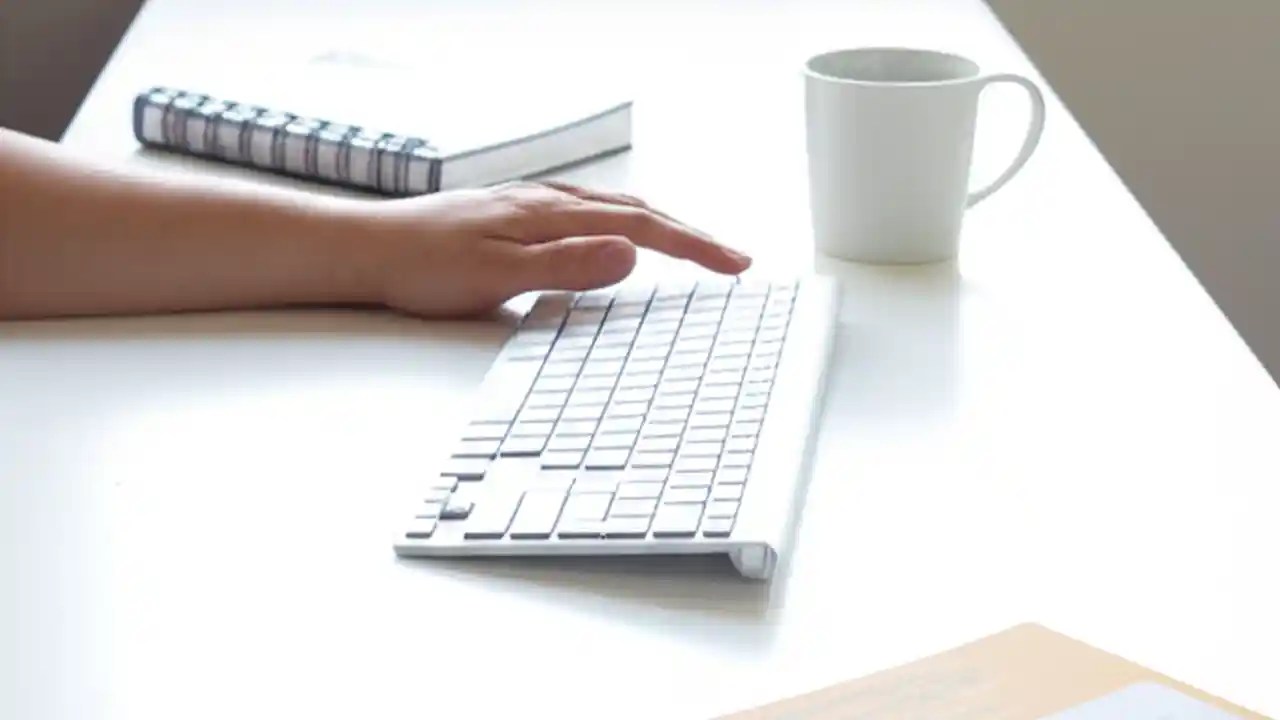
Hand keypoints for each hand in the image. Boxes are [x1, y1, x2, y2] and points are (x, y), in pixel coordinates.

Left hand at [367, 181, 751, 316]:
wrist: (367, 248)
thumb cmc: (424, 266)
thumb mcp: (498, 275)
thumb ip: (567, 265)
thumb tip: (633, 253)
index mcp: (552, 215)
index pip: (643, 227)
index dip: (694, 247)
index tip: (735, 266)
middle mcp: (547, 202)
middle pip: (638, 211)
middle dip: (691, 235)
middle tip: (733, 259)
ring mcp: (531, 205)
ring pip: (613, 208)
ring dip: (661, 225)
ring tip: (692, 245)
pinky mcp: (514, 214)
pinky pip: (587, 212)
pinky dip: (622, 222)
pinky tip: (615, 234)